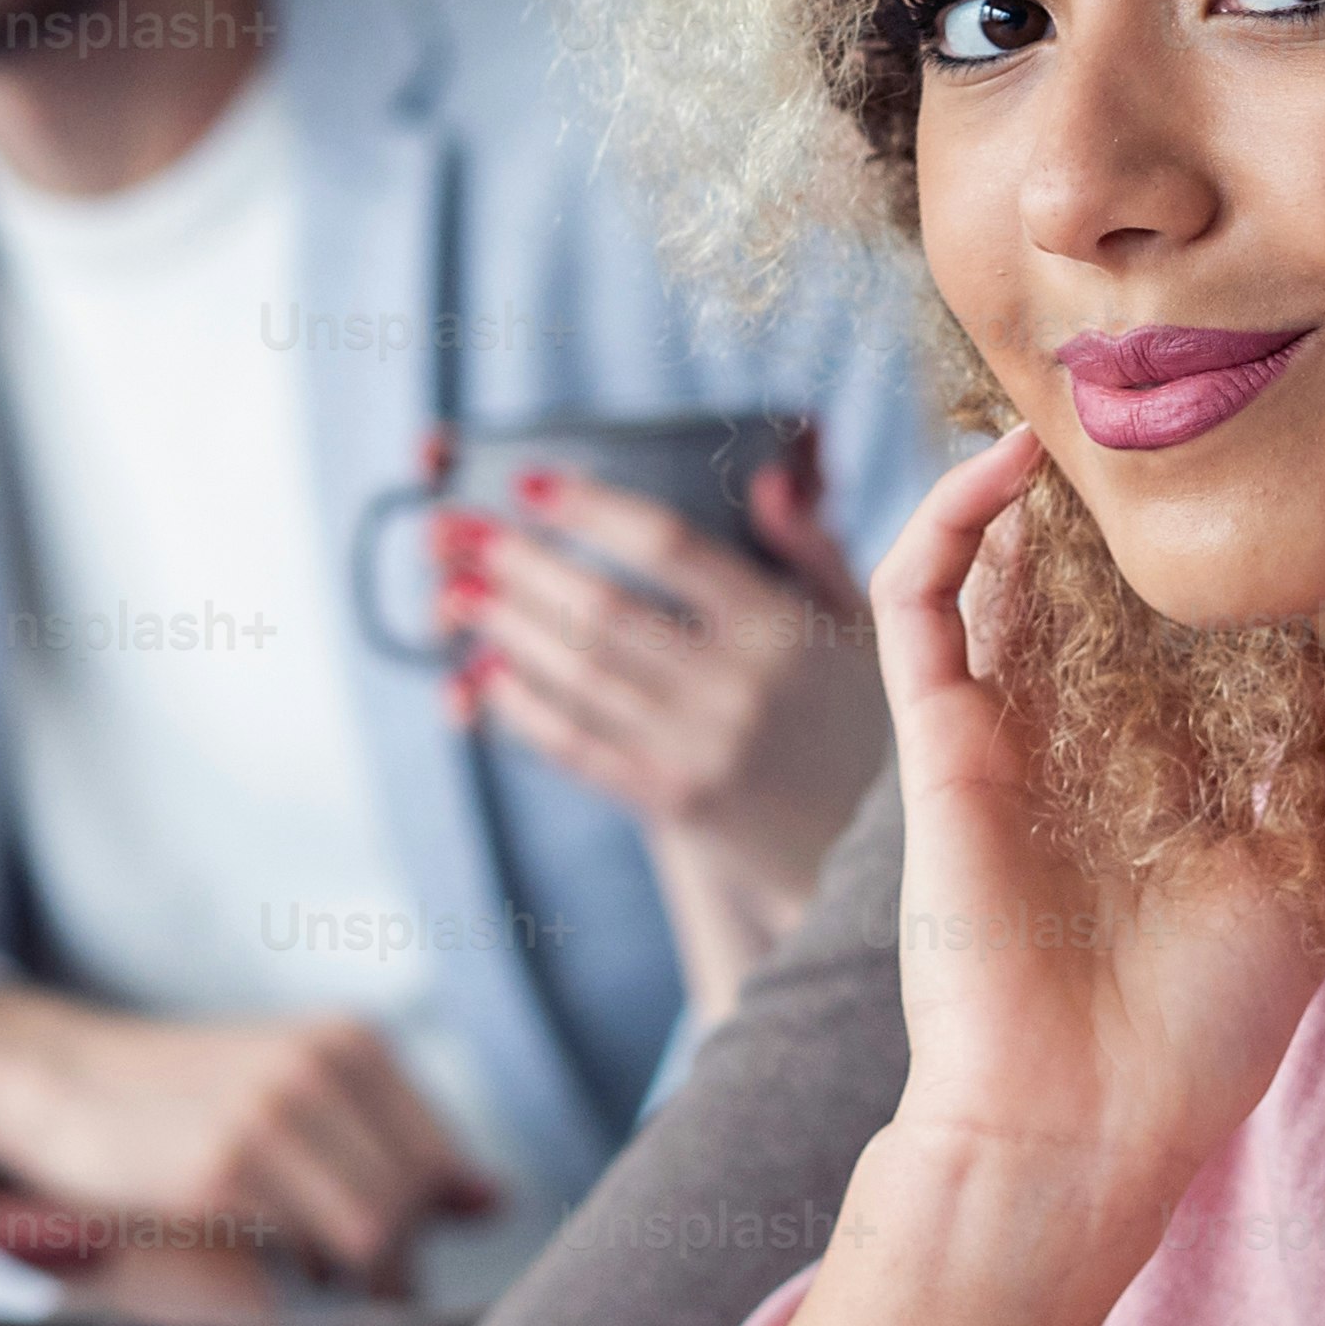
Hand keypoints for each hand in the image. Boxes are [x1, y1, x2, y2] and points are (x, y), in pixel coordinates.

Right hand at [0, 991, 492, 1291]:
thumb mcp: (298, 1088)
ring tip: (315, 1273)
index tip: (386, 1249)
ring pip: (376, 1237)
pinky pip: (307, 1256)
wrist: (58, 1078)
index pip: (438, 1165)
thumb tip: (497, 1201)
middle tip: (356, 1283)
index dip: (421, 1223)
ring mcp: (268, 1118)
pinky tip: (275, 1266)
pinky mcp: (218, 1174)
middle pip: (414, 1205)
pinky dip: (304, 1279)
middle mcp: (319, 1069)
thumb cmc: (187, 1097)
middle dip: (394, 1260)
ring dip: (357, 1279)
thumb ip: (395, 1141)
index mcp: (350, 1043)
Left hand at [440, 453, 886, 1018]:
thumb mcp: (861, 625)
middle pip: (600, 610)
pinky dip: (520, 711)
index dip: (588, 509)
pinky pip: (578, 747)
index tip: (524, 484)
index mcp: (781, 625)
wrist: (877, 851)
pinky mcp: (675, 803)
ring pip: (577, 676)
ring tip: (450, 594)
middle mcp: (738, 685)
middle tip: (447, 532)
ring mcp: (701, 749)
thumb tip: (770, 474)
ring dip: (502, 631)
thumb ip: (810, 547)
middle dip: (514, 564)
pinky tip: (478, 680)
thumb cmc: (862, 717)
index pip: (666, 545)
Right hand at [862, 425, 1324, 1278]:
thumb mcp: (1305, 875)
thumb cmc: (1198, 1032)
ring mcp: (997, 739)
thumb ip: (1322, 764)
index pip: (1170, 634)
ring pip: (991, 576)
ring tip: (1077, 416)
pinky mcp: (936, 745)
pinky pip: (917, 609)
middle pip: (1079, 587)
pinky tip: (1006, 467)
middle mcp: (1072, 746)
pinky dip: (947, 525)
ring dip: (1022, 491)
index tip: (1266, 486)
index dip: (1202, 558)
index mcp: (1155, 778)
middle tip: (1166, 418)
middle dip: (1111, 505)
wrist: (1086, 1123)